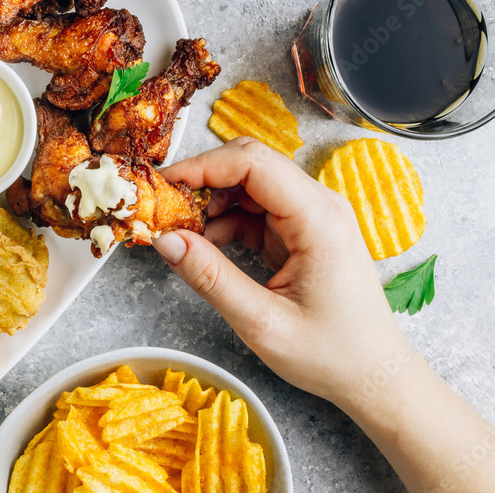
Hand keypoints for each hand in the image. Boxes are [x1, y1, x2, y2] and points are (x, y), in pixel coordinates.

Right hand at [153, 137, 406, 405]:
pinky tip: (208, 247)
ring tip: (184, 234)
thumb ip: (211, 278)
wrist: (373, 375)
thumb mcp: (262, 323)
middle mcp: (320, 206)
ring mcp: (312, 216)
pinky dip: (226, 220)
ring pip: (250, 184)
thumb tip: (166, 239)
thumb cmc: (332, 354)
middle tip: (167, 209)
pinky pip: (256, 208)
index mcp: (318, 219)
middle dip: (203, 181)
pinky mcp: (303, 231)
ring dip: (212, 201)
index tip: (164, 186)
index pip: (253, 162)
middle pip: (251, 164)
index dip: (203, 166)